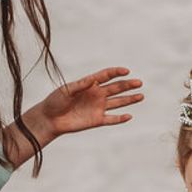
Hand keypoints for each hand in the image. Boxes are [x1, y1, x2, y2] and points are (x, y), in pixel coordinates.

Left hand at [26, 67, 143, 141]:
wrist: (50, 119)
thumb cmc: (55, 101)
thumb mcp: (66, 90)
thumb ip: (81, 85)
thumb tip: (93, 80)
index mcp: (89, 84)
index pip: (106, 76)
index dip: (116, 72)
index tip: (126, 71)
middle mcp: (96, 95)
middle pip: (116, 88)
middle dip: (128, 85)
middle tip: (139, 82)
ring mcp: (98, 107)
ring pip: (118, 102)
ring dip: (129, 99)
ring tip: (141, 95)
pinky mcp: (97, 120)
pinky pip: (112, 119)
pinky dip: (120, 118)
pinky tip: (129, 115)